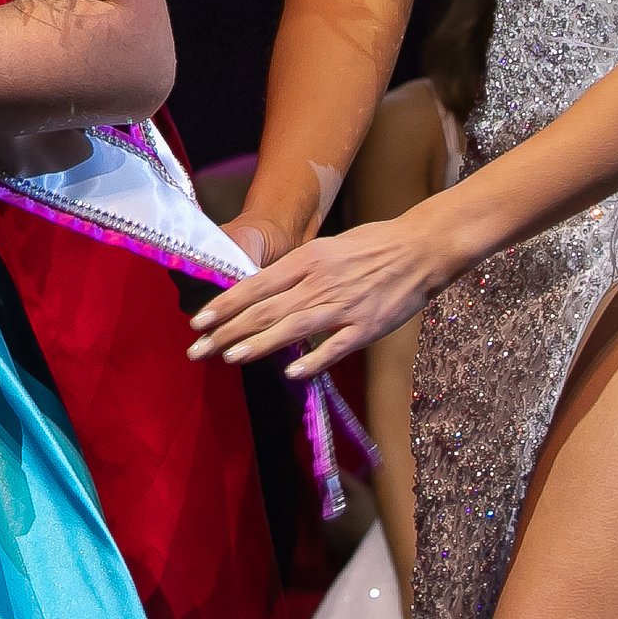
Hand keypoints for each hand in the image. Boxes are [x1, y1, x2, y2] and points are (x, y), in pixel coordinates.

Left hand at [187, 205, 456, 378]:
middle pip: (266, 310)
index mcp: (307, 260)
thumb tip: (263, 291)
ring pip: (293, 328)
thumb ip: (297, 271)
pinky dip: (313, 360)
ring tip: (229, 357)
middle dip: (228, 331)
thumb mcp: (327, 248)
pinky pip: (335, 347)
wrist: (419, 248)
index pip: (256, 285)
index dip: (225, 304)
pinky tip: (291, 373)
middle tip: (198, 349)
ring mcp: (343, 306)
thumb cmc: (372, 245)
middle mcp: (319, 282)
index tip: (198, 321)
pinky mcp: (366, 327)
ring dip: (258, 344)